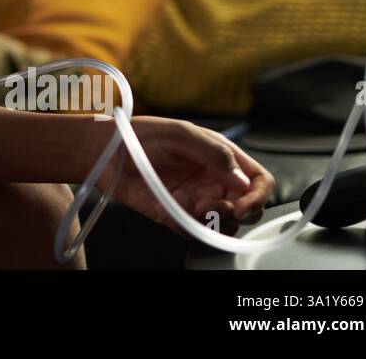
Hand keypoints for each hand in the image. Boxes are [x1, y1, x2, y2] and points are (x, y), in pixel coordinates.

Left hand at [89, 117, 275, 236]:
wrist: (106, 151)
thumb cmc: (141, 134)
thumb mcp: (180, 134)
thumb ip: (214, 154)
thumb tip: (243, 182)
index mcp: (222, 158)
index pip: (259, 181)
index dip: (258, 196)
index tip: (243, 206)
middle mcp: (214, 182)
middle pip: (247, 210)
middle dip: (233, 214)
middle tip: (206, 207)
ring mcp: (197, 201)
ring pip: (223, 226)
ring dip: (207, 222)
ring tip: (182, 204)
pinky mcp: (177, 216)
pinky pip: (193, 232)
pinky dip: (182, 225)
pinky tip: (165, 207)